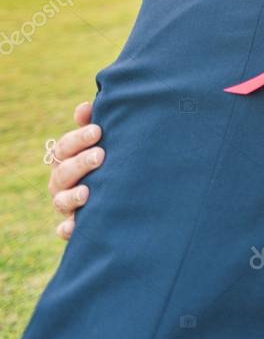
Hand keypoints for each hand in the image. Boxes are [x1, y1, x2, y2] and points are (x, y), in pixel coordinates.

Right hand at [47, 101, 104, 239]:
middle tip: (100, 155)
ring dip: (72, 196)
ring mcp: (67, 205)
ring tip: (88, 192)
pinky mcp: (76, 225)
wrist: (128, 191)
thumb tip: (85, 106)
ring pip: (60, 201)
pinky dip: (68, 230)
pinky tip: (75, 227)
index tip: (98, 130)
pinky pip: (65, 231)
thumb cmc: (112, 158)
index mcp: (67, 159)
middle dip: (80, 163)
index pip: (63, 148)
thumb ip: (93, 125)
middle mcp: (63, 182)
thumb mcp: (104, 142)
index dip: (78, 139)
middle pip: (62, 173)